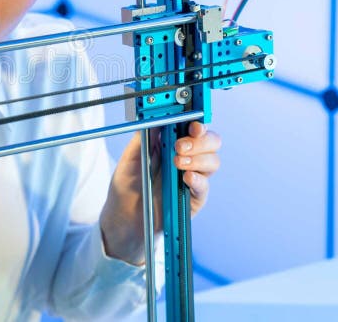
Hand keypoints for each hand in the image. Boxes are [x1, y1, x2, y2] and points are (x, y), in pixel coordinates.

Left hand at [99, 122, 220, 264]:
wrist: (124, 219)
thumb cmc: (126, 188)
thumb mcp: (129, 159)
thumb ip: (142, 139)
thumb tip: (155, 118)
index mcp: (170, 144)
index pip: (193, 128)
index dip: (197, 123)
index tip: (192, 124)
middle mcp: (185, 158)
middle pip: (210, 142)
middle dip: (199, 141)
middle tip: (179, 146)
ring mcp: (191, 178)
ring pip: (212, 161)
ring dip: (198, 159)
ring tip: (177, 163)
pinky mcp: (193, 198)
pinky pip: (205, 186)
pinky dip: (198, 179)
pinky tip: (186, 178)